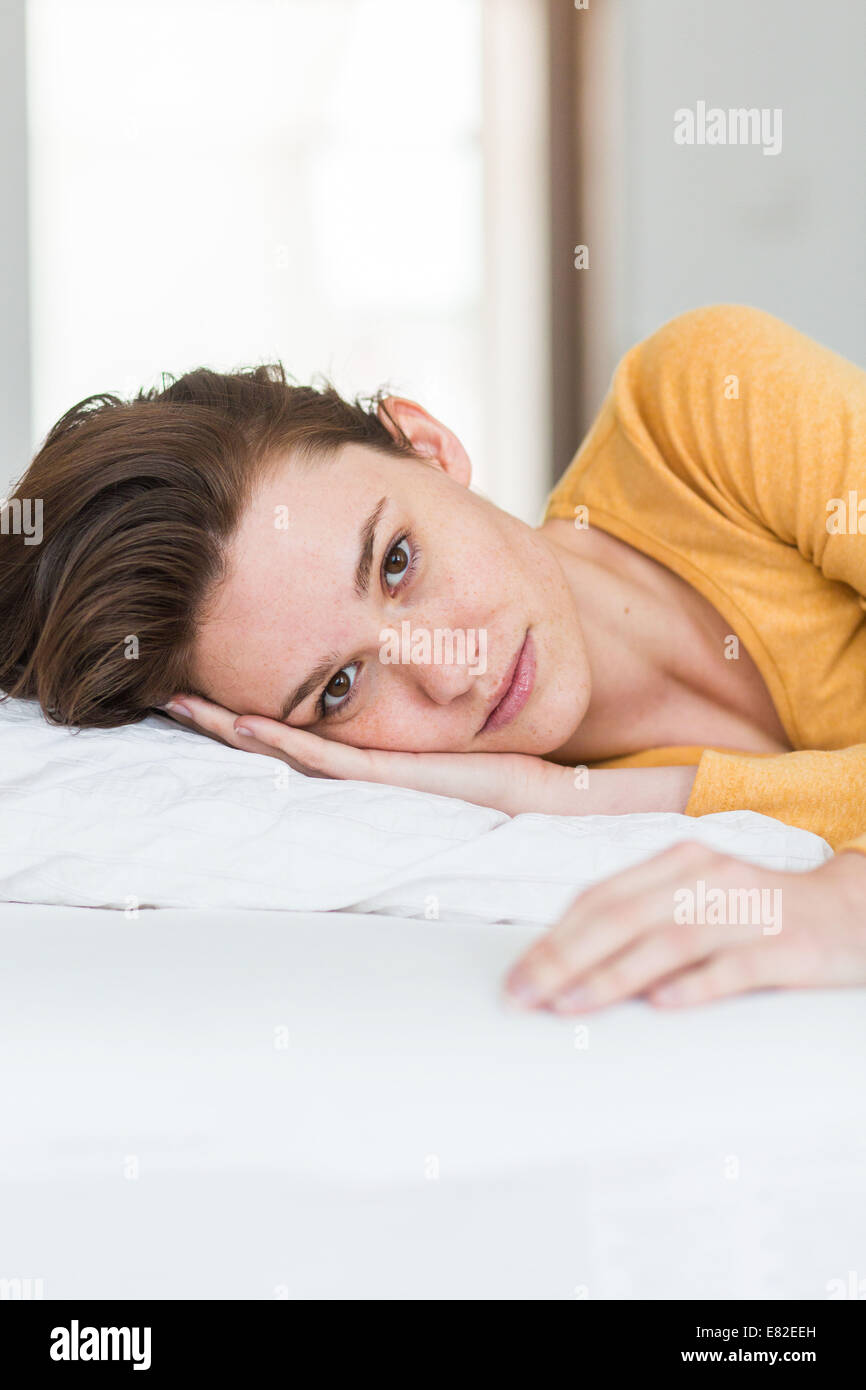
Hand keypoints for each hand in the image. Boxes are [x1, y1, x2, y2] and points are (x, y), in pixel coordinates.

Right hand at [161, 693, 562, 816]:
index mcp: (390, 748)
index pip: (314, 723)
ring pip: (299, 750)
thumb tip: (439, 638)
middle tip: (171, 688)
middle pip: (289, 738)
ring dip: (241, 729)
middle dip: (228, 714)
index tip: (211, 674)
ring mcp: (390, 771)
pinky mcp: (408, 776)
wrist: (576, 792)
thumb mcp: (482, 701)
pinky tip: (249, 723)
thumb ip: (453, 673)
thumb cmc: (535, 749)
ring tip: (185, 703)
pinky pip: (338, 759)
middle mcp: (380, 762)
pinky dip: (291, 743)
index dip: (258, 702)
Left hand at [503, 839, 865, 1012]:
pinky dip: (694, 986)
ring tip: (571, 1005)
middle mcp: (708, 878)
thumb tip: (568, 960)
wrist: (854, 911)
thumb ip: (643, 919)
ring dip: (612, 975)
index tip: (517, 977)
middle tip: (525, 997)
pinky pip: (734, 967)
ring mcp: (748, 911)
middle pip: (621, 918)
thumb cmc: (758, 912)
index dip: (553, 938)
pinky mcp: (786, 946)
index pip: (600, 898)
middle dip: (564, 959)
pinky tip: (661, 1005)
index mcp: (678, 863)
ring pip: (667, 941)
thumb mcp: (697, 899)